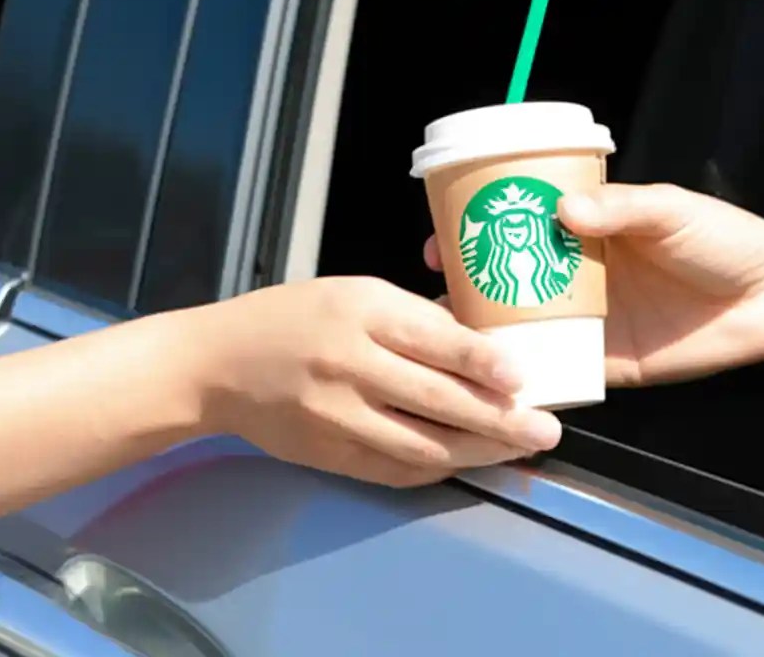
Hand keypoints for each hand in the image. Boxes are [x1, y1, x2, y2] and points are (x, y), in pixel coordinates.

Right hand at [184, 276, 561, 485]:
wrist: (217, 365)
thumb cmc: (294, 317)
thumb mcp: (355, 294)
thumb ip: (416, 318)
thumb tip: (484, 342)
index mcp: (360, 313)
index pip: (431, 340)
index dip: (481, 362)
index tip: (522, 377)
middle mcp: (349, 366)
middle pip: (436, 401)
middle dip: (499, 420)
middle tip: (546, 430)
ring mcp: (337, 417)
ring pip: (421, 445)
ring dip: (478, 452)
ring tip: (518, 450)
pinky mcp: (329, 455)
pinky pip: (395, 469)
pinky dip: (437, 468)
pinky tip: (468, 462)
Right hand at [424, 183, 763, 386]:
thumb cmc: (726, 241)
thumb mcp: (670, 211)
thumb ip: (619, 211)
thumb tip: (562, 210)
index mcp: (589, 232)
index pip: (521, 227)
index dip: (481, 229)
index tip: (445, 233)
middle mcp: (581, 276)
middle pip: (511, 280)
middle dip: (468, 284)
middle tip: (436, 286)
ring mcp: (591, 321)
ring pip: (526, 327)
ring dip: (486, 332)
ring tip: (447, 335)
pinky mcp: (609, 363)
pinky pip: (561, 370)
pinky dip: (530, 375)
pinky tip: (494, 380)